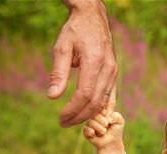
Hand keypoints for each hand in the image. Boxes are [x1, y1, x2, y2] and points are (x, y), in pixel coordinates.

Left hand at [48, 0, 117, 127]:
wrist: (93, 17)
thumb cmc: (75, 31)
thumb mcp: (62, 48)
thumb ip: (58, 73)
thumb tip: (52, 97)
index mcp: (94, 61)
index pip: (85, 94)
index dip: (72, 109)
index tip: (60, 117)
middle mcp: (108, 69)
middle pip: (95, 102)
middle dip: (79, 116)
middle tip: (63, 123)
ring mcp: (113, 72)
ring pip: (104, 102)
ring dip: (88, 115)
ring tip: (73, 120)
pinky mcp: (114, 74)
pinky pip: (110, 97)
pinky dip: (100, 109)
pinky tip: (89, 116)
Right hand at [83, 109, 125, 153]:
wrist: (112, 143)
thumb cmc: (116, 131)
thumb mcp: (120, 122)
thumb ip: (117, 116)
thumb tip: (108, 118)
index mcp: (102, 111)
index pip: (99, 104)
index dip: (103, 109)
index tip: (106, 113)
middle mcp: (95, 116)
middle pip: (94, 113)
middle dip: (102, 119)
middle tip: (107, 125)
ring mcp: (90, 123)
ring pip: (90, 122)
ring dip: (99, 128)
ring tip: (104, 132)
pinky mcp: (86, 131)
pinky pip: (86, 129)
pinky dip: (92, 132)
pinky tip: (95, 135)